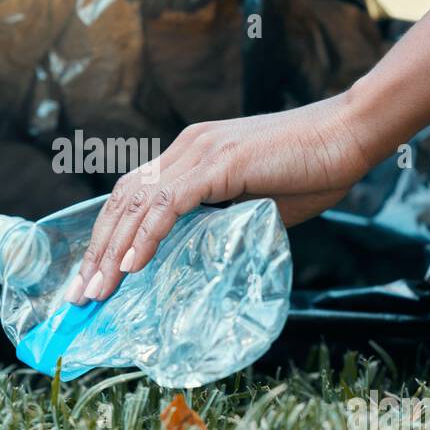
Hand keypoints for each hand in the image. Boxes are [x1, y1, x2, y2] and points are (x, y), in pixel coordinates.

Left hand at [67, 93, 378, 303]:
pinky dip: (146, 236)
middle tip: (80, 295)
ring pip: (138, 203)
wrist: (349, 134)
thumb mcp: (260, 204)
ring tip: (96, 290)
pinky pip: (170, 204)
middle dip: (97, 250)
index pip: (134, 195)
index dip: (109, 235)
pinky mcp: (219, 164)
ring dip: (112, 250)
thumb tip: (205, 256)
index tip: (95, 276)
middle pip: (124, 200)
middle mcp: (187, 148)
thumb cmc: (315, 169)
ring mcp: (200, 152)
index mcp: (191, 153)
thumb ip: (227, 223)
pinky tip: (130, 265)